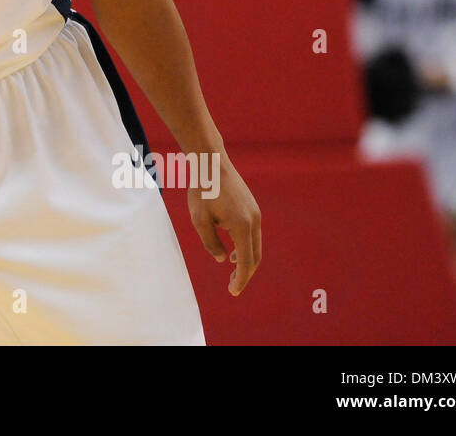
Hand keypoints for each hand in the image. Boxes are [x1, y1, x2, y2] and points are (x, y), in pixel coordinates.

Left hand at [187, 154, 261, 295]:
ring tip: (233, 270)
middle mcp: (254, 221)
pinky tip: (235, 251)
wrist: (211, 163)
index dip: (241, 279)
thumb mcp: (200, 220)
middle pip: (255, 256)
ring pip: (255, 245)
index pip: (246, 262)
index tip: (233, 292)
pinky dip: (246, 246)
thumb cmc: (202, 190)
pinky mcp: (253, 208)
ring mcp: (256, 213)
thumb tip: (224, 259)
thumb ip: (211, 243)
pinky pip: (253, 234)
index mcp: (242, 226)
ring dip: (247, 260)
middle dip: (245, 273)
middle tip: (233, 286)